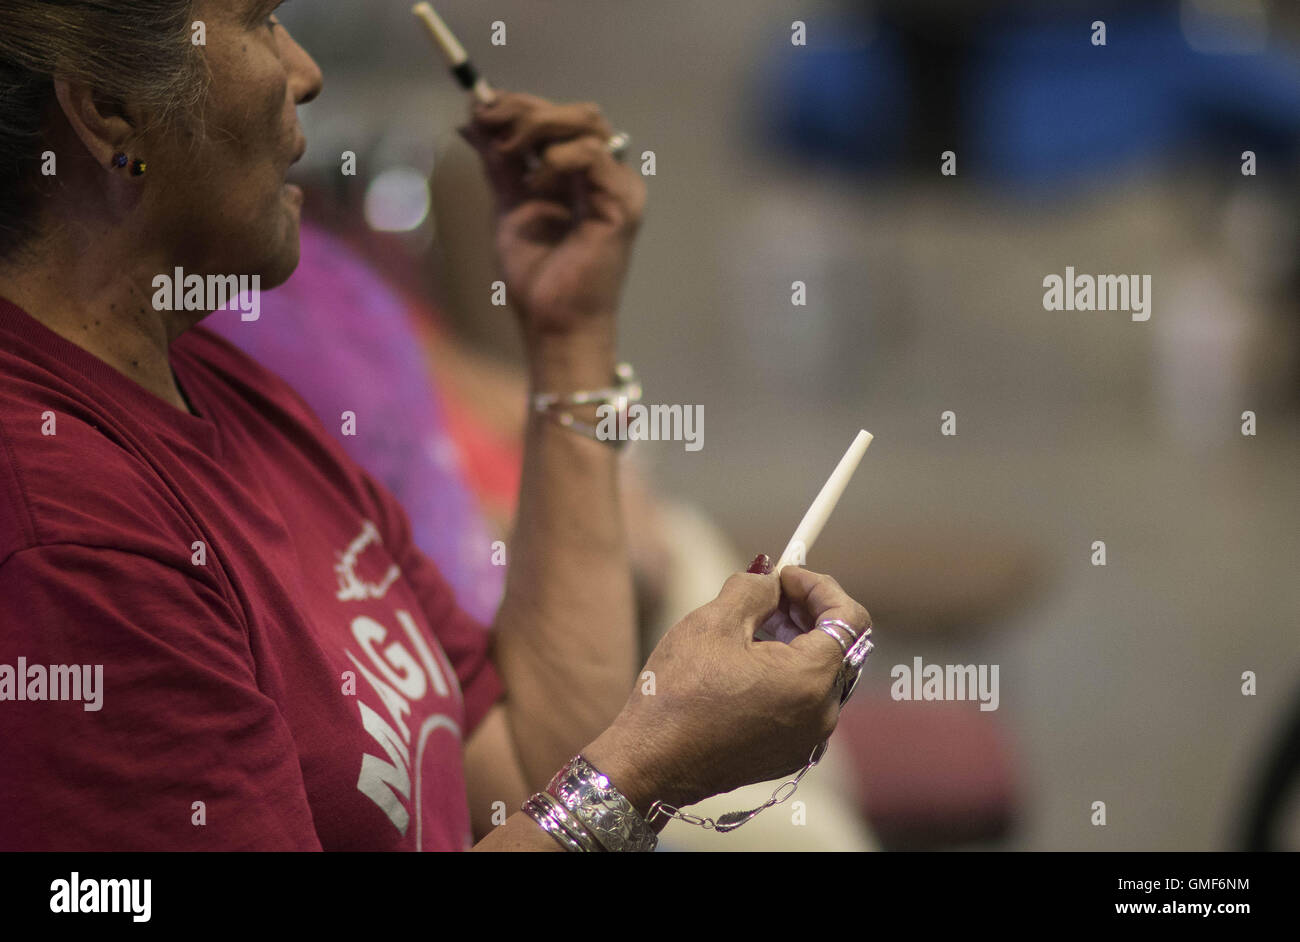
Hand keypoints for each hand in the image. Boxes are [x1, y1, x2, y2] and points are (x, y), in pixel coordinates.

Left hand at [457, 92, 645, 337]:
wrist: (551, 324)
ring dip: (539, 127)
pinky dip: (557, 160)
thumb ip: (499, 163)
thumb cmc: (537, 277)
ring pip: (587, 124)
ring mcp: (619, 187)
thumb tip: (471, 118)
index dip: (520, 104)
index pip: (560, 118)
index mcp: (584, 174)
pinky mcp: (623, 204)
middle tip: (489, 120)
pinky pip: (592, 156)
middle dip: (527, 110)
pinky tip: (534, 187)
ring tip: (510, 153)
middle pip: (578, 113)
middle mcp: (607, 175)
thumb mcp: (508, 205)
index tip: (479, 105)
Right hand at [584, 566, 872, 814]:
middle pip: (838, 647)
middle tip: (769, 595)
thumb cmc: (678, 694)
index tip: (787, 574)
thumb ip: (754, 589)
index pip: (849, 617)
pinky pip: (804, 704)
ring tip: (752, 629)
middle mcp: (822, 714)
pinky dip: (787, 676)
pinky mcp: (789, 754)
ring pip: (820, 675)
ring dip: (796, 643)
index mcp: (811, 678)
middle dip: (807, 612)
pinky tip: (747, 665)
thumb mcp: (713, 622)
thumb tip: (770, 580)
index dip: (820, 586)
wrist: (651, 762)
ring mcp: (808, 739)